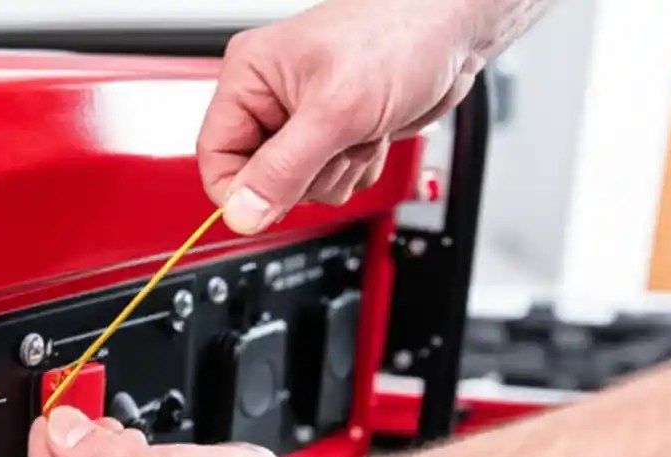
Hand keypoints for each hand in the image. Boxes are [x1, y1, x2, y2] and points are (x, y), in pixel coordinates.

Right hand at [197, 0, 485, 233]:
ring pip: (300, 185)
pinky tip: (372, 134)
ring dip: (337, 170)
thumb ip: (282, 170)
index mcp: (249, 77)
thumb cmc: (398, 37)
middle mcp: (271, 97)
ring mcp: (305, 118)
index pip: (216, 154)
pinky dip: (357, 167)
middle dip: (306, 174)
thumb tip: (241, 213)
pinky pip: (332, 179)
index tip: (268, 205)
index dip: (239, 189)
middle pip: (260, 177)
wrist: (454, 29)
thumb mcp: (334, 111)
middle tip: (337, 142)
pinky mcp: (336, 133)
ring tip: (360, 131)